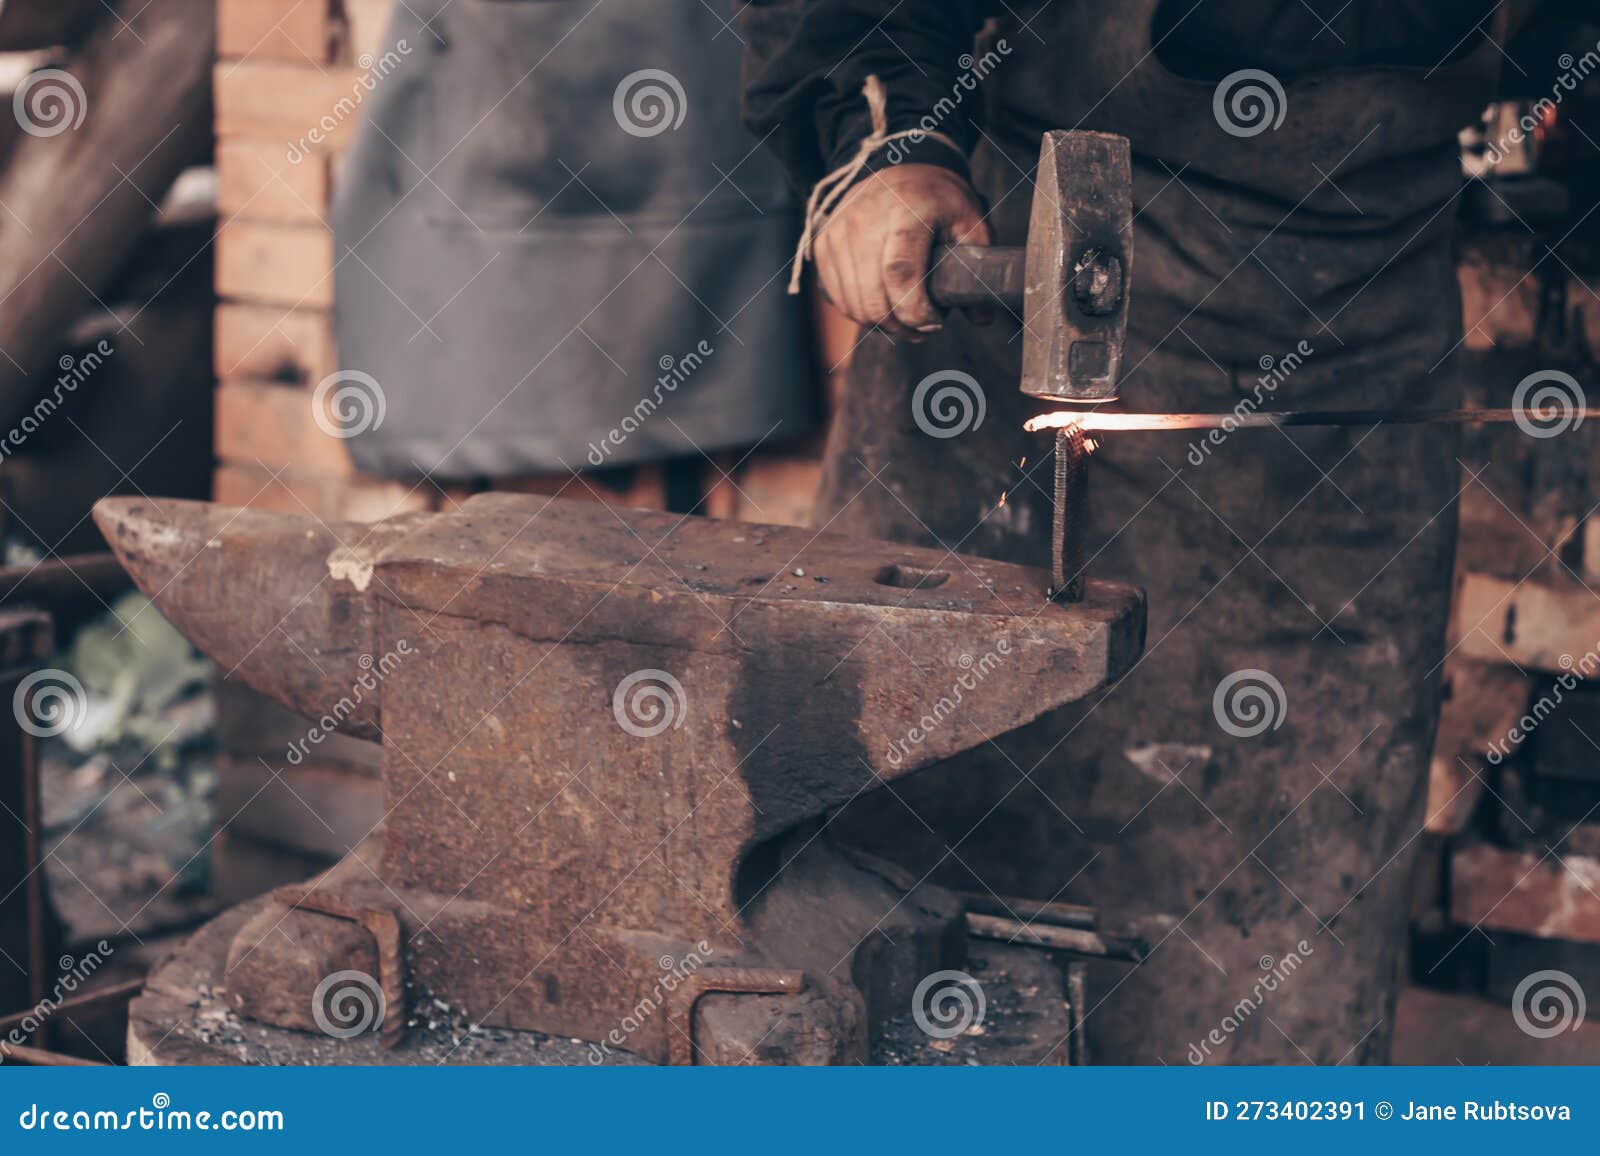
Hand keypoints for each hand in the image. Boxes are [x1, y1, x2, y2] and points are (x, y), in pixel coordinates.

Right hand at [813, 164, 991, 338]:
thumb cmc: (934, 197)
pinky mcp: (822, 245)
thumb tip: (982, 316)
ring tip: (903, 317)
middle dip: (901, 326)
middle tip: (922, 329)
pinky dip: (858, 311)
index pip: (900, 273)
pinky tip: (880, 304)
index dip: (915, 310)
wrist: (894, 165)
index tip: (933, 322)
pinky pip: (836, 297)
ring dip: (880, 324)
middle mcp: (864, 220)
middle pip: (873, 298)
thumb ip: (978, 264)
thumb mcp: (968, 218)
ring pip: (853, 304)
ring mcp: (838, 233)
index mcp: (905, 211)